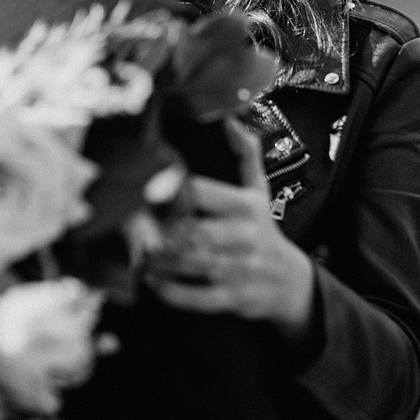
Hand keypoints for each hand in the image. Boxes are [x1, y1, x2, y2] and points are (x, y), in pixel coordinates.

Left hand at [146, 119, 315, 336]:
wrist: (288, 282)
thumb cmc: (262, 230)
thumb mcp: (259, 191)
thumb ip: (245, 154)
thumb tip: (229, 121)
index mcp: (245, 206)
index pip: (201, 192)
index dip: (170, 191)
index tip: (145, 190)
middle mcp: (242, 237)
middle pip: (192, 231)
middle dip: (158, 230)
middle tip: (132, 226)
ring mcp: (238, 270)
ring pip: (190, 264)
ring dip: (158, 260)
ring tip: (138, 251)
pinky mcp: (232, 297)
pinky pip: (196, 297)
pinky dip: (170, 291)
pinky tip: (152, 280)